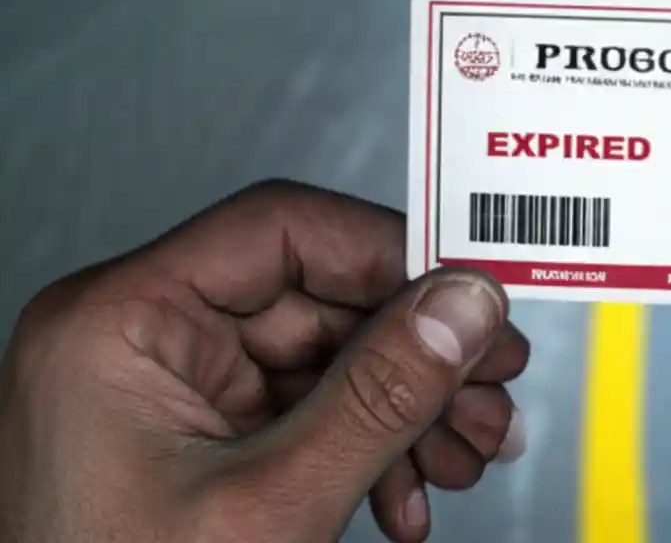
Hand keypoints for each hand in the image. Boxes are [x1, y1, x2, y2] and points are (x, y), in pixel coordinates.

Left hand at [0, 181, 529, 541]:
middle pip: (321, 302)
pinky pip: (313, 415)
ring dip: (410, 410)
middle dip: (418, 356)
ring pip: (331, 363)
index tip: (470, 291)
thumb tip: (461, 309)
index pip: (282, 230)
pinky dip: (373, 450)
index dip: (391, 253)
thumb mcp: (269, 502)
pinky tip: (408, 494)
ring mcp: (177, 395)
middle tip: (489, 385)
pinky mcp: (206, 442)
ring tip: (465, 452)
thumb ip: (377, 396)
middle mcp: (145, 342)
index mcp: (120, 322)